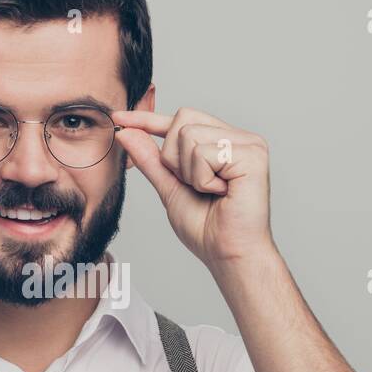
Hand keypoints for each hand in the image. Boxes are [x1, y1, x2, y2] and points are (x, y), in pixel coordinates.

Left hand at [112, 107, 273, 268]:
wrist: (228, 254)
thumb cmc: (206, 228)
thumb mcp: (169, 188)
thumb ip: (150, 160)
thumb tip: (127, 132)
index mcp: (220, 142)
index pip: (181, 119)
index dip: (148, 119)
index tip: (118, 117)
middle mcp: (236, 137)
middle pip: (182, 120)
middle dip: (174, 158)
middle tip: (197, 186)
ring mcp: (248, 143)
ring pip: (189, 135)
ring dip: (189, 172)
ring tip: (212, 191)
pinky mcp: (253, 154)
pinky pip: (204, 152)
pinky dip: (203, 179)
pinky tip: (222, 192)